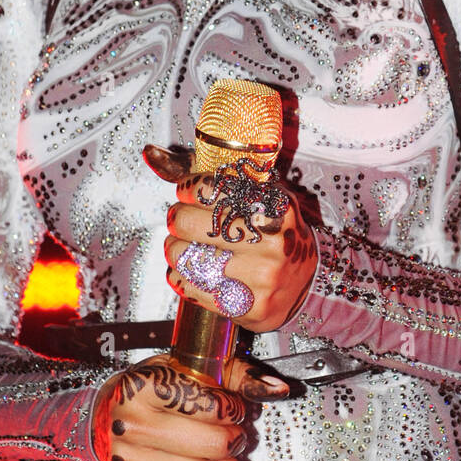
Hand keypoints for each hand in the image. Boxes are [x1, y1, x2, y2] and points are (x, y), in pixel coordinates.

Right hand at [91, 354, 288, 460]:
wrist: (111, 413)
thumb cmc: (154, 388)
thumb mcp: (190, 369)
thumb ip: (237, 376)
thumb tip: (278, 389)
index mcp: (145, 387)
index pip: (211, 406)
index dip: (234, 409)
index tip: (235, 408)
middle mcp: (132, 424)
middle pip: (211, 445)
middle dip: (235, 441)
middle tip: (236, 435)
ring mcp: (129, 460)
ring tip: (230, 459)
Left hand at [144, 144, 317, 333]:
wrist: (308, 283)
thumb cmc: (276, 234)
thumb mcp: (259, 198)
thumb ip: (212, 179)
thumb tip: (152, 154)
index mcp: (274, 207)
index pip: (214, 188)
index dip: (190, 188)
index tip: (185, 191)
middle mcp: (271, 241)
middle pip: (194, 224)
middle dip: (177, 218)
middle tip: (178, 218)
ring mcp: (261, 277)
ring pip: (190, 260)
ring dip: (175, 250)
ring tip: (180, 245)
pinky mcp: (249, 307)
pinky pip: (194, 290)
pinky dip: (180, 277)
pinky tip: (187, 269)